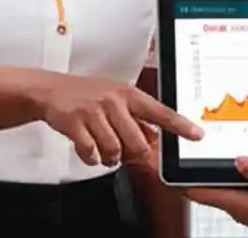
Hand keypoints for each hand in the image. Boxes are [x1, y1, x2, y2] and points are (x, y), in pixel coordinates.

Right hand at [30, 74, 203, 166]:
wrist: (51, 89)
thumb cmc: (87, 94)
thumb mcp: (115, 98)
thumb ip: (135, 117)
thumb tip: (155, 140)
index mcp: (128, 94)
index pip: (161, 111)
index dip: (180, 126)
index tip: (196, 135)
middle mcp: (113, 101)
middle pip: (137, 143)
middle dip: (132, 154)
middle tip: (124, 149)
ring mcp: (93, 112)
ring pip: (114, 151)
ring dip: (110, 157)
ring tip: (104, 148)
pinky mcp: (75, 124)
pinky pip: (91, 154)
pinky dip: (91, 157)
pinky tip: (88, 148)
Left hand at [185, 154, 247, 236]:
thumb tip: (237, 160)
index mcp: (240, 206)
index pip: (201, 195)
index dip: (181, 184)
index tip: (166, 173)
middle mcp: (242, 208)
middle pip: (210, 190)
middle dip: (196, 175)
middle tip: (183, 158)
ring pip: (226, 189)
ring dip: (216, 175)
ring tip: (205, 158)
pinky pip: (242, 188)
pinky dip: (235, 177)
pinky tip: (240, 165)